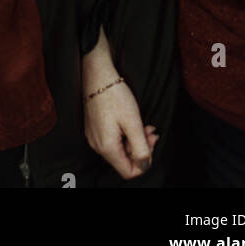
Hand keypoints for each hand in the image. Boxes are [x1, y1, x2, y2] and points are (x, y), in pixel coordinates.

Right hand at [82, 26, 155, 180]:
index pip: (129, 172)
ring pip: (119, 149)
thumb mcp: (133, 122)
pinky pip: (112, 139)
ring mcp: (94, 137)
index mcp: (107, 147)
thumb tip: (145, 164)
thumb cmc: (114, 94)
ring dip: (134, 139)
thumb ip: (141, 148)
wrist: (97, 73)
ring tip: (141, 123)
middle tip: (150, 130)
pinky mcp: (94, 128)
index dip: (144, 161)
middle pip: (124, 160)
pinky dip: (124, 133)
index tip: (151, 142)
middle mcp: (97, 145)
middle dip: (141, 147)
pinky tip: (130, 120)